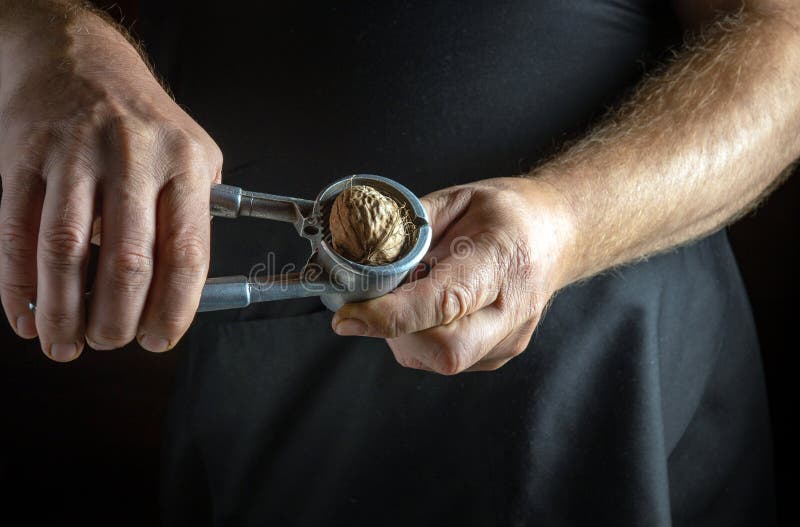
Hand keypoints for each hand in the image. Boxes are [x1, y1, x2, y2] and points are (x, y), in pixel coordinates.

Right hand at [0, 4, 221, 360]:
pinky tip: (26, 315)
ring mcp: (75, 155)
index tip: (159, 339)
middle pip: (128, 261)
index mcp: (185, 163)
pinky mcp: (23, 156)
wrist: (78, 56)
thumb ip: (194, 215)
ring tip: (65, 345)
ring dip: (65, 312)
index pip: (188, 253)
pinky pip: (17, 231)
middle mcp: (134, 157)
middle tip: (110, 342)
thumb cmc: (142, 119)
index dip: (174, 309)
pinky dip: (18, 285)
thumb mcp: (194, 154)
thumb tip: (181, 293)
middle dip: (117, 320)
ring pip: (67, 252)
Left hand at [331, 177, 576, 373]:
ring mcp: (508, 340)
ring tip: (415, 295)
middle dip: (396, 331)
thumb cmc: (508, 214)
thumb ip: (411, 230)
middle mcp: (511, 310)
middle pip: (443, 349)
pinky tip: (432, 311)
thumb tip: (364, 255)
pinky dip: (422, 338)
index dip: (389, 316)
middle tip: (383, 300)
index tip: (348, 317)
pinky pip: (444, 360)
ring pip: (437, 360)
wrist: (557, 234)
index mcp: (500, 261)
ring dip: (406, 334)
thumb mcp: (458, 199)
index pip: (442, 303)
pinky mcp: (499, 355)